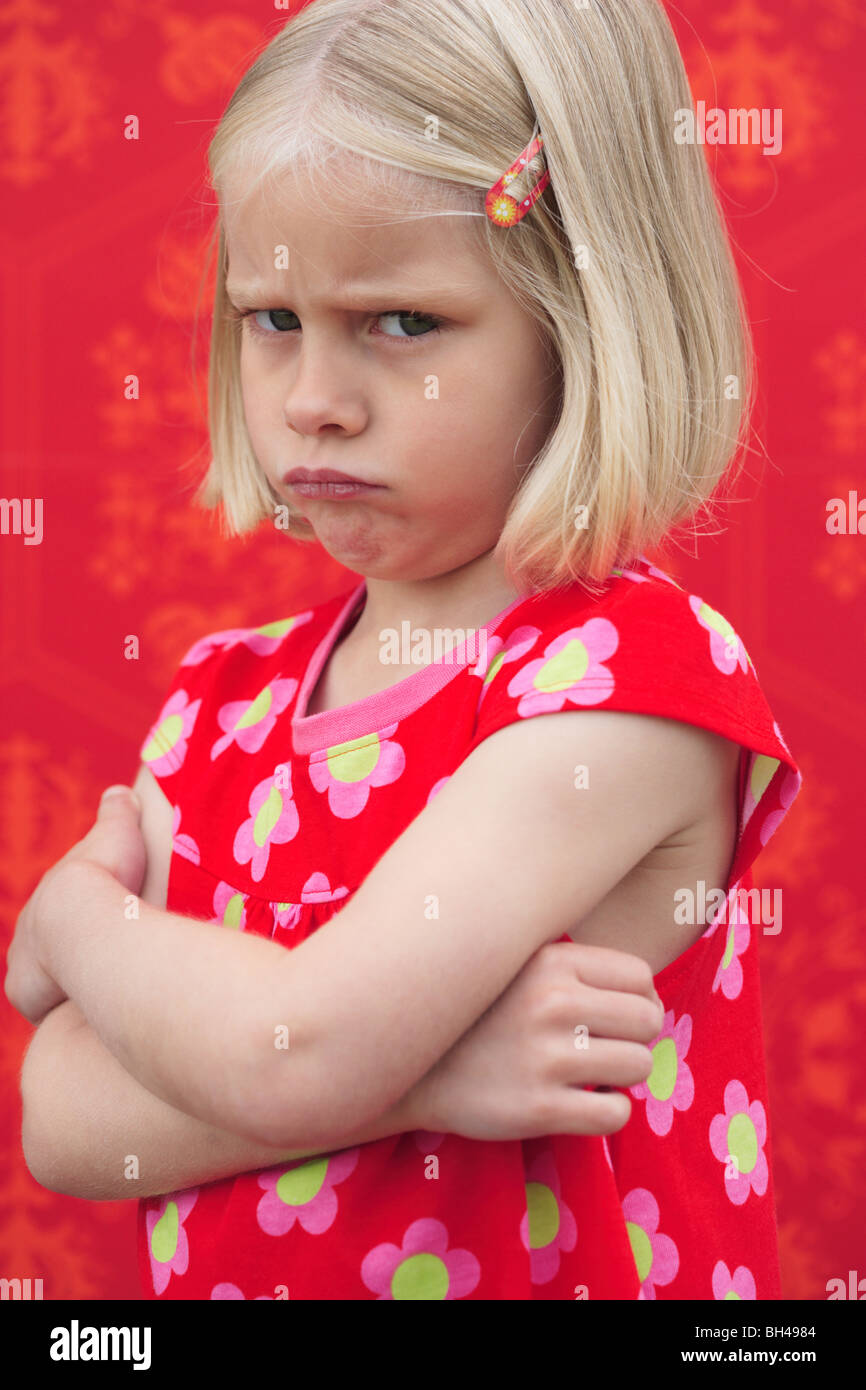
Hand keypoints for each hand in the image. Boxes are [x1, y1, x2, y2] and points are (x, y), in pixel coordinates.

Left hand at [4, 786, 146, 1025]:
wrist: (81, 915)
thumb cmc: (105, 874)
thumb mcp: (117, 831)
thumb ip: (119, 812)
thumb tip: (121, 791)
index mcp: (48, 897)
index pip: (60, 910)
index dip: (81, 915)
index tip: (101, 920)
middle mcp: (26, 931)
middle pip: (46, 945)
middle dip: (67, 952)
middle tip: (99, 957)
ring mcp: (23, 963)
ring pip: (42, 977)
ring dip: (63, 981)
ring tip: (95, 987)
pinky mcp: (25, 992)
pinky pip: (42, 1004)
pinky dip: (60, 1005)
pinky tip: (87, 1006)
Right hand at [410, 940, 664, 1140]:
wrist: (409, 1067)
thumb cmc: (477, 1015)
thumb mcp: (518, 965)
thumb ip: (573, 965)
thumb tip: (645, 988)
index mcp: (551, 961)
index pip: (640, 976)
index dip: (639, 1000)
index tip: (619, 1017)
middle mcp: (552, 1003)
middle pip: (648, 1021)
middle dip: (635, 1039)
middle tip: (607, 1049)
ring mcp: (546, 1057)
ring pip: (639, 1066)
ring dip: (623, 1077)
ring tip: (593, 1076)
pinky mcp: (538, 1108)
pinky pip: (615, 1114)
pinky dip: (608, 1113)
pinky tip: (582, 1105)